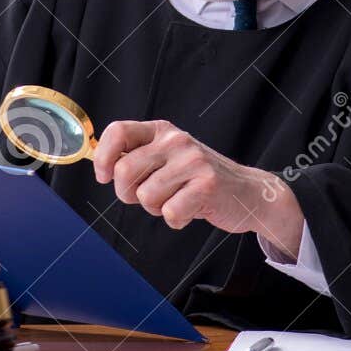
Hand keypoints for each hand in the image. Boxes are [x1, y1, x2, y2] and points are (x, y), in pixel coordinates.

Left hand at [92, 120, 303, 257]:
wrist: (249, 192)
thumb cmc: (199, 179)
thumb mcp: (169, 158)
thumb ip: (139, 157)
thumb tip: (101, 165)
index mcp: (162, 131)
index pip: (118, 132)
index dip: (103, 158)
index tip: (105, 176)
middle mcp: (176, 141)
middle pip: (125, 170)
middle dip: (127, 193)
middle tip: (146, 197)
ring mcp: (193, 161)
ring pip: (146, 196)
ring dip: (156, 208)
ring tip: (176, 200)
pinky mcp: (207, 185)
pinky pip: (169, 213)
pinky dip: (176, 220)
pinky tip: (191, 210)